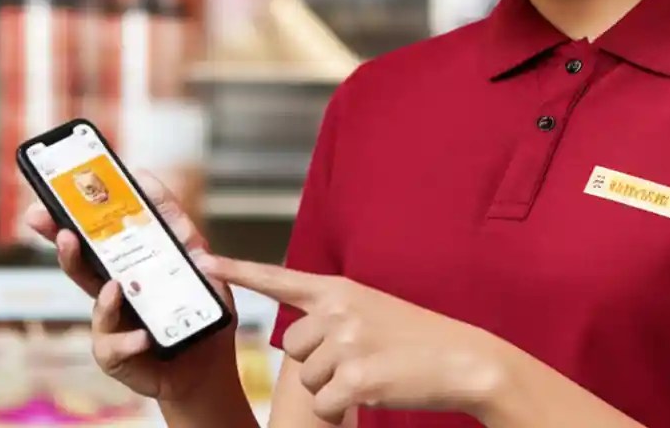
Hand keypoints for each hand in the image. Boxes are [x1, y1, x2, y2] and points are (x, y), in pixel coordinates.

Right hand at [24, 170, 239, 403]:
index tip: (51, 196)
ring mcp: (112, 325)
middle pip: (81, 266)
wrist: (211, 364)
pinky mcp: (119, 356)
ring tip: (113, 285)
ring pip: (97, 305)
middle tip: (56, 228)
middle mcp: (112, 293)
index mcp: (125, 267)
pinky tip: (142, 337)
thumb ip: (174, 221)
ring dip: (102, 296)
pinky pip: (117, 347)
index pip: (92, 239)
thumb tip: (146, 178)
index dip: (68, 219)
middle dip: (64, 246)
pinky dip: (129, 341)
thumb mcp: (196, 257)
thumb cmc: (198, 310)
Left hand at [204, 256, 508, 424]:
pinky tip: (373, 391)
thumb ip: (334, 314)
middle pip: (294, 348)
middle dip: (319, 363)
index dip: (238, 270)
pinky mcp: (356, 377)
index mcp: (340, 289)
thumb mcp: (372, 310)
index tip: (205, 260)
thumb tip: (301, 336)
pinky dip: (342, 409)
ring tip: (373, 372)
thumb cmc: (417, 340)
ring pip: (308, 379)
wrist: (464, 360)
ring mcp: (347, 342)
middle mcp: (338, 310)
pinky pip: (324, 403)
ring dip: (334, 387)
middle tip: (361, 359)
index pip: (279, 278)